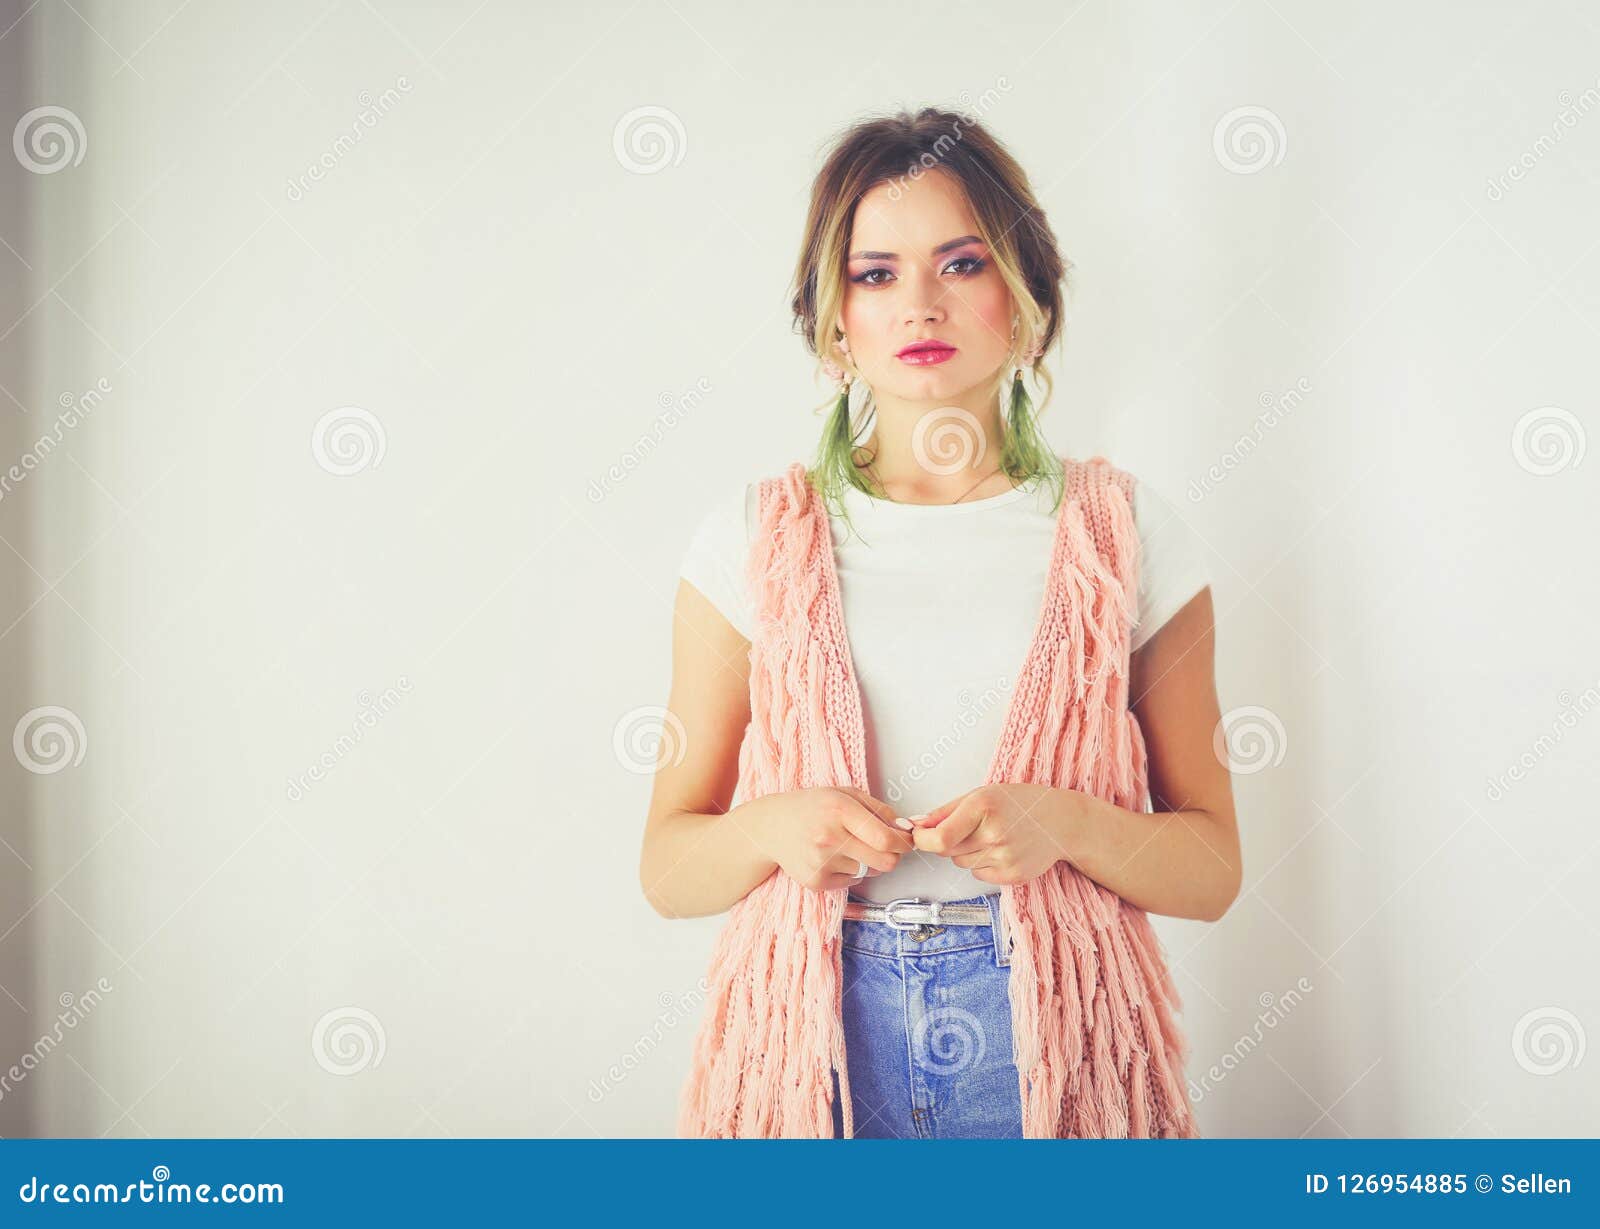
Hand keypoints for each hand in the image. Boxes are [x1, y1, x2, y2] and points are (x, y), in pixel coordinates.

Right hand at [746, 786, 913, 892]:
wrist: (771, 826)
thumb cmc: (811, 807)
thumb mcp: (846, 794)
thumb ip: (881, 810)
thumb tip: (906, 831)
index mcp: (839, 810)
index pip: (886, 839)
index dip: (904, 843)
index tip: (907, 841)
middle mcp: (829, 838)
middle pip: (885, 862)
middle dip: (892, 855)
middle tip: (884, 846)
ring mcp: (821, 862)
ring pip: (869, 872)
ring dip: (867, 862)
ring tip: (846, 845)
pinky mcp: (816, 882)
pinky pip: (851, 882)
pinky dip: (849, 872)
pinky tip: (832, 856)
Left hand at [907, 783, 1080, 884]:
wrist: (1061, 822)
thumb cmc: (1020, 803)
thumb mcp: (981, 794)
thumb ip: (945, 811)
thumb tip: (914, 825)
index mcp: (982, 807)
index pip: (938, 838)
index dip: (922, 841)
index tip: (918, 837)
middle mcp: (994, 834)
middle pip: (947, 850)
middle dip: (948, 841)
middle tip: (971, 827)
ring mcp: (1004, 857)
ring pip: (961, 863)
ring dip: (967, 852)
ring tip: (992, 835)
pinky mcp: (1012, 876)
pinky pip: (979, 874)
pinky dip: (983, 864)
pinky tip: (1001, 849)